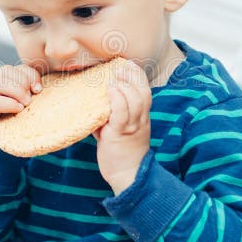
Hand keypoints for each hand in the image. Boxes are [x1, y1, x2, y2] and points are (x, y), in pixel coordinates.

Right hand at [0, 64, 41, 137]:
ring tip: (25, 104)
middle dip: (23, 83)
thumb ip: (29, 92)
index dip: (31, 75)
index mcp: (5, 79)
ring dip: (16, 91)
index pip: (18, 68)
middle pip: (7, 71)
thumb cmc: (12, 118)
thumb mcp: (23, 102)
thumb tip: (39, 89)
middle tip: (30, 99)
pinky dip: (9, 103)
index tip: (39, 89)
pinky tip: (18, 109)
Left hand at [93, 60, 151, 194]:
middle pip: (143, 92)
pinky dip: (117, 98)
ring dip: (125, 85)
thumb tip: (96, 103)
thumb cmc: (121, 155)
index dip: (138, 77)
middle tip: (120, 66)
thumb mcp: (118, 131)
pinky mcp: (121, 134)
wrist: (128, 176)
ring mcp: (133, 127)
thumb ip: (111, 116)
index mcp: (142, 119)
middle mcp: (141, 120)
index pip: (145, 92)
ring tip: (114, 76)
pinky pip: (122, 113)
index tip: (129, 65)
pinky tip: (111, 90)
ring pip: (135, 100)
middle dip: (133, 76)